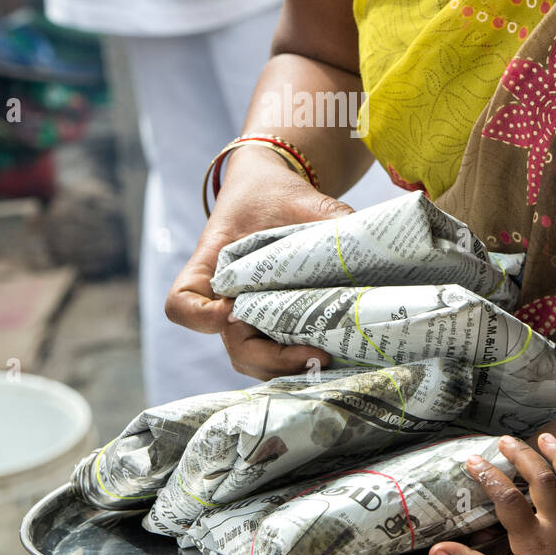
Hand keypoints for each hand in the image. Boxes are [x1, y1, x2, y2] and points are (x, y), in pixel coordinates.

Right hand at [165, 146, 353, 379]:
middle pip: (229, 345)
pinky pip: (275, 350)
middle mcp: (223, 298)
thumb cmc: (276, 193)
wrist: (274, 188)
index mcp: (213, 264)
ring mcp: (246, 314)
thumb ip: (332, 220)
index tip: (234, 309)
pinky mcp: (270, 321)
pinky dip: (298, 359)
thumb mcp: (302, 199)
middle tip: (315, 353)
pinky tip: (332, 351)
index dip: (201, 317)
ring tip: (329, 357)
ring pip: (254, 357)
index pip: (182, 304)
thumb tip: (373, 246)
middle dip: (270, 359)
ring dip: (287, 366)